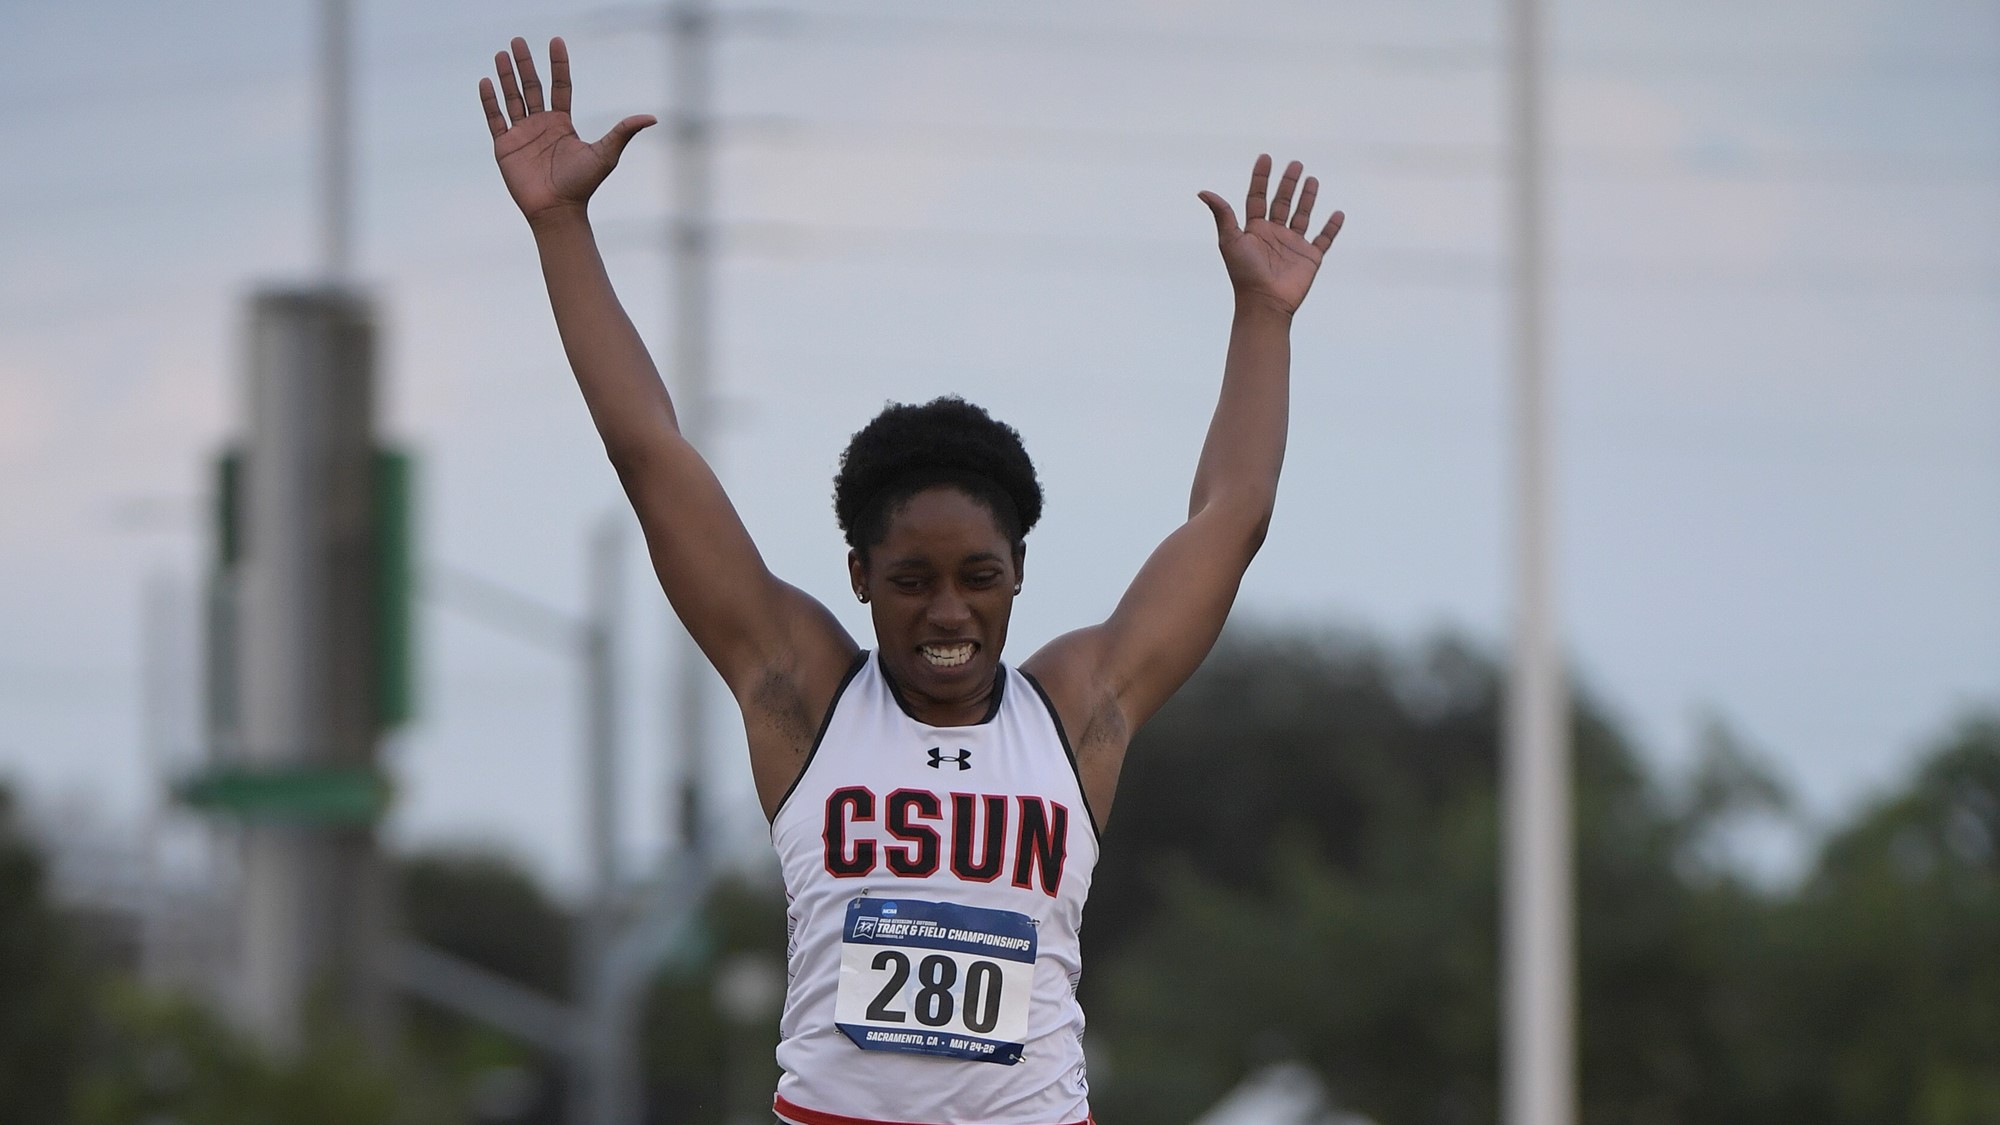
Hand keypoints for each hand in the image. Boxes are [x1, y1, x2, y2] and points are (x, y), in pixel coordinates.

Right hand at [479, 37, 654, 225]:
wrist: (557, 210)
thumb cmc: (582, 185)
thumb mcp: (605, 154)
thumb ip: (623, 132)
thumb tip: (652, 117)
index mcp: (563, 124)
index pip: (560, 86)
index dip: (558, 64)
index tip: (556, 41)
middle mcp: (541, 125)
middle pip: (531, 86)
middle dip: (524, 64)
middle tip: (517, 40)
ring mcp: (522, 134)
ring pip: (512, 98)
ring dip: (506, 76)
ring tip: (501, 53)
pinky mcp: (505, 146)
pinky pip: (495, 118)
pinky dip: (489, 101)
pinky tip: (485, 81)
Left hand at [1198, 155, 1343, 316]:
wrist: (1264, 303)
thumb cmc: (1244, 274)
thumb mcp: (1230, 240)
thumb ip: (1222, 215)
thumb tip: (1203, 192)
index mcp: (1254, 230)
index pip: (1257, 197)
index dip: (1260, 178)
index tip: (1265, 158)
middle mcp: (1274, 235)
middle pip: (1282, 202)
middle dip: (1288, 183)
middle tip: (1295, 164)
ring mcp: (1292, 245)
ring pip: (1302, 216)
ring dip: (1307, 198)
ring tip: (1312, 179)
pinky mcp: (1310, 257)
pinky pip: (1324, 239)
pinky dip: (1332, 227)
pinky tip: (1338, 213)